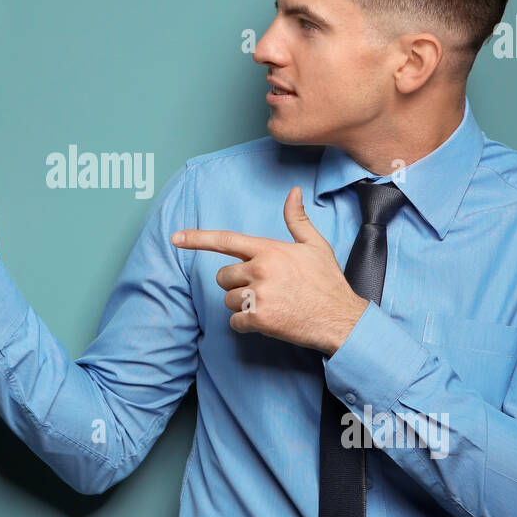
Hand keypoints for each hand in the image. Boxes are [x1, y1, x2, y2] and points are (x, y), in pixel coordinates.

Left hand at [171, 186, 368, 355]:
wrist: (341, 318)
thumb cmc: (327, 282)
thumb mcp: (316, 246)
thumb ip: (297, 220)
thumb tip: (293, 192)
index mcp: (269, 250)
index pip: (226, 240)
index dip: (197, 238)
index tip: (176, 238)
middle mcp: (260, 269)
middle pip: (224, 276)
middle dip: (236, 283)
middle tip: (263, 289)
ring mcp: (259, 294)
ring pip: (228, 300)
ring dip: (243, 305)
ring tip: (271, 304)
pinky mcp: (259, 318)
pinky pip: (234, 322)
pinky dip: (246, 324)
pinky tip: (268, 320)